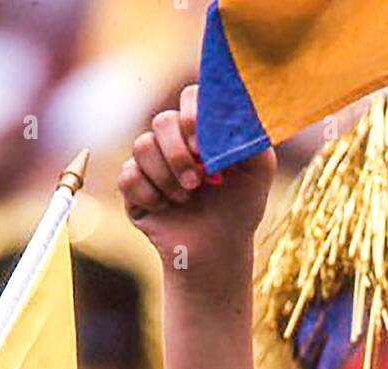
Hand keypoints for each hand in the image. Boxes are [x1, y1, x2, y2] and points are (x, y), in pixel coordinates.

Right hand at [118, 84, 275, 288]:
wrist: (218, 251)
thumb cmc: (239, 209)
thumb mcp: (258, 170)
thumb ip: (252, 135)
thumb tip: (235, 108)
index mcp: (202, 129)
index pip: (190, 97)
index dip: (193, 116)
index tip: (204, 147)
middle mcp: (174, 140)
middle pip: (162, 120)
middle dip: (179, 153)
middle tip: (198, 183)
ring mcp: (151, 162)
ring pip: (142, 146)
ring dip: (167, 177)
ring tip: (186, 199)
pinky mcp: (133, 187)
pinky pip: (128, 176)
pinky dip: (150, 195)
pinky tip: (166, 208)